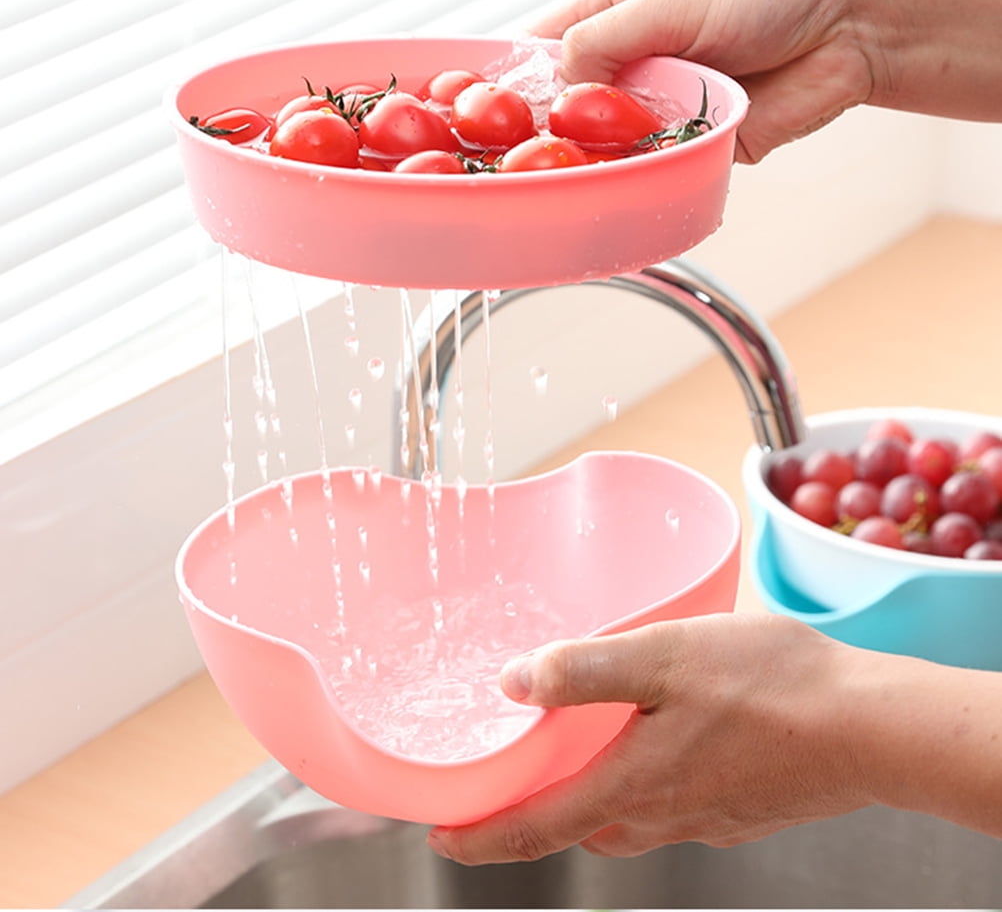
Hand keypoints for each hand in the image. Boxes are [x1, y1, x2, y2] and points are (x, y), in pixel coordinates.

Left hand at [427, 614, 873, 863]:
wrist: (869, 729)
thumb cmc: (770, 686)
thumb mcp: (665, 656)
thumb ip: (585, 669)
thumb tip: (513, 681)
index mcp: (630, 785)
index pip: (534, 829)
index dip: (481, 836)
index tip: (442, 838)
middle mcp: (659, 816)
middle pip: (575, 827)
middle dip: (530, 815)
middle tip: (502, 786)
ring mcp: (701, 818)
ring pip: (621, 819)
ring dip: (584, 800)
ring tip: (569, 763)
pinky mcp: (735, 809)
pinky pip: (666, 807)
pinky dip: (637, 787)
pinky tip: (650, 747)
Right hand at [528, 0, 872, 163]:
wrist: (852, 29)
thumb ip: (610, 38)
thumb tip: (560, 80)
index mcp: (620, 12)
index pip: (549, 43)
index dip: (516, 73)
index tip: (487, 105)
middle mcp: (634, 64)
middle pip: (572, 104)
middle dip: (551, 128)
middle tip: (526, 153)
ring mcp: (660, 108)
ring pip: (608, 145)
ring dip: (594, 157)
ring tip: (568, 172)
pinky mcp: (692, 146)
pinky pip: (653, 170)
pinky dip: (638, 179)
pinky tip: (617, 186)